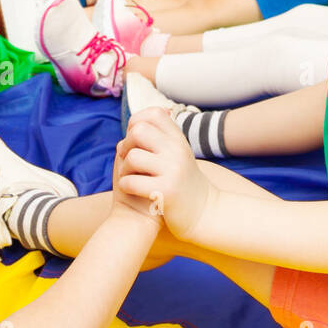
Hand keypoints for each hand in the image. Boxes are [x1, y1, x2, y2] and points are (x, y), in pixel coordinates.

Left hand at [115, 108, 213, 239]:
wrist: (203, 213)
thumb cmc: (182, 183)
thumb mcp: (177, 155)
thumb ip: (160, 139)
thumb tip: (135, 123)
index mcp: (179, 140)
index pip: (154, 114)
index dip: (137, 122)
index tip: (135, 139)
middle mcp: (178, 151)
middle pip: (139, 131)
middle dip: (127, 144)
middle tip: (128, 159)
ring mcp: (173, 171)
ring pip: (132, 157)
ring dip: (124, 168)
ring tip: (130, 175)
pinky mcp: (166, 192)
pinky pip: (131, 181)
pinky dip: (125, 184)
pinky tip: (131, 189)